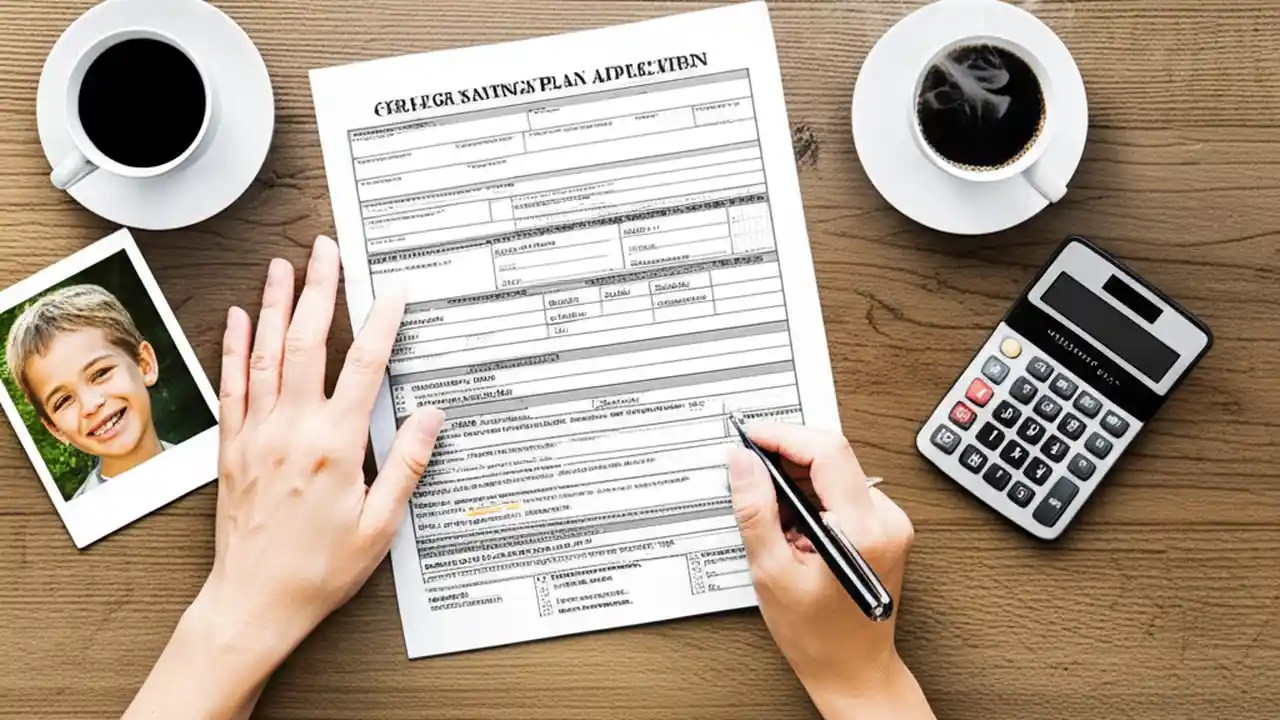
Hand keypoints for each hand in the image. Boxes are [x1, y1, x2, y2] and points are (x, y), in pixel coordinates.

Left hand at [199, 235, 443, 655]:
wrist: (252, 602)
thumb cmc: (318, 571)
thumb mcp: (379, 527)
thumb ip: (406, 466)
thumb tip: (430, 417)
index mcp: (335, 447)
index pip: (364, 369)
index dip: (382, 324)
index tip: (394, 293)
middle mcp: (292, 430)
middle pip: (309, 343)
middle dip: (320, 291)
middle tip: (327, 250)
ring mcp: (257, 435)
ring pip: (266, 354)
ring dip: (277, 305)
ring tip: (285, 266)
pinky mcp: (233, 447)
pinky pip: (233, 386)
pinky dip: (236, 347)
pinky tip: (241, 318)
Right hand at [727, 423, 931, 719]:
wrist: (854, 670)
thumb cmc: (818, 636)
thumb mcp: (772, 572)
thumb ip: (755, 511)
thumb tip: (743, 463)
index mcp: (863, 530)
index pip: (827, 452)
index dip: (784, 435)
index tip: (752, 436)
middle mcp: (886, 520)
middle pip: (832, 456)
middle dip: (786, 457)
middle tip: (750, 476)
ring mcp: (891, 522)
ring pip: (836, 471)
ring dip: (797, 480)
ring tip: (772, 516)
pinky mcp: (885, 526)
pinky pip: (843, 489)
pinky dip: (812, 495)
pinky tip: (793, 524)